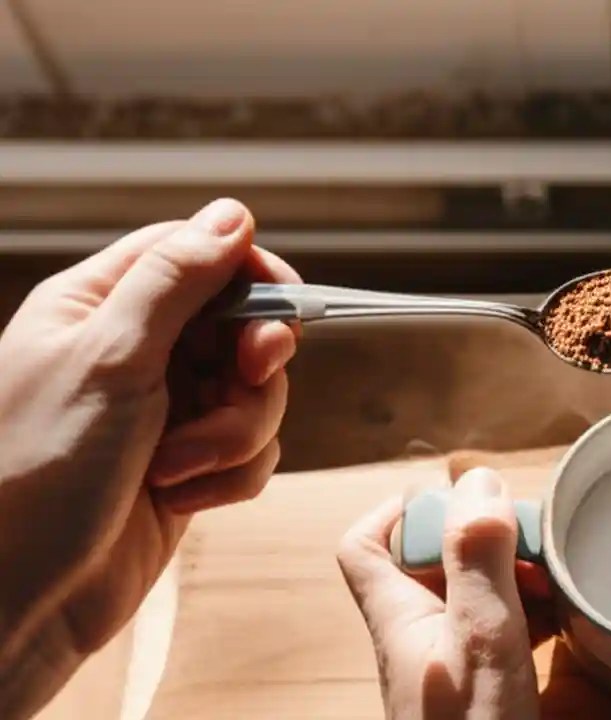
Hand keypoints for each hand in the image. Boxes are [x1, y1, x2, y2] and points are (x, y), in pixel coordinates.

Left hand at [0, 199, 300, 718]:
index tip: (281, 306)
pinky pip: (251, 450)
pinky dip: (232, 474)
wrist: (18, 600)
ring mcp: (165, 413)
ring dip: (235, 432)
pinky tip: (182, 495)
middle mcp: (135, 354)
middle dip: (250, 366)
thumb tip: (233, 215)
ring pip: (254, 393)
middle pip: (240, 325)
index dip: (247, 273)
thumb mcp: (109, 359)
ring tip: (180, 466)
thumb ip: (175, 282)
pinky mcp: (189, 467)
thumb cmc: (34, 474)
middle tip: (245, 377)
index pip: (194, 254)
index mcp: (100, 307)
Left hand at [338, 468, 553, 719]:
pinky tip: (563, 618)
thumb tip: (476, 479)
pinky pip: (499, 631)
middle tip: (534, 539)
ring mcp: (448, 664)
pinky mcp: (478, 687)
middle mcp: (416, 637)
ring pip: (472, 595)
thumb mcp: (483, 638)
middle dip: (485, 538)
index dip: (398, 511)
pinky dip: (529, 614)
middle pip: (431, 560)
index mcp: (399, 618)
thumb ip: (477, 560)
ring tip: (558, 576)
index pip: (363, 547)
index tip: (457, 499)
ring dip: (515, 576)